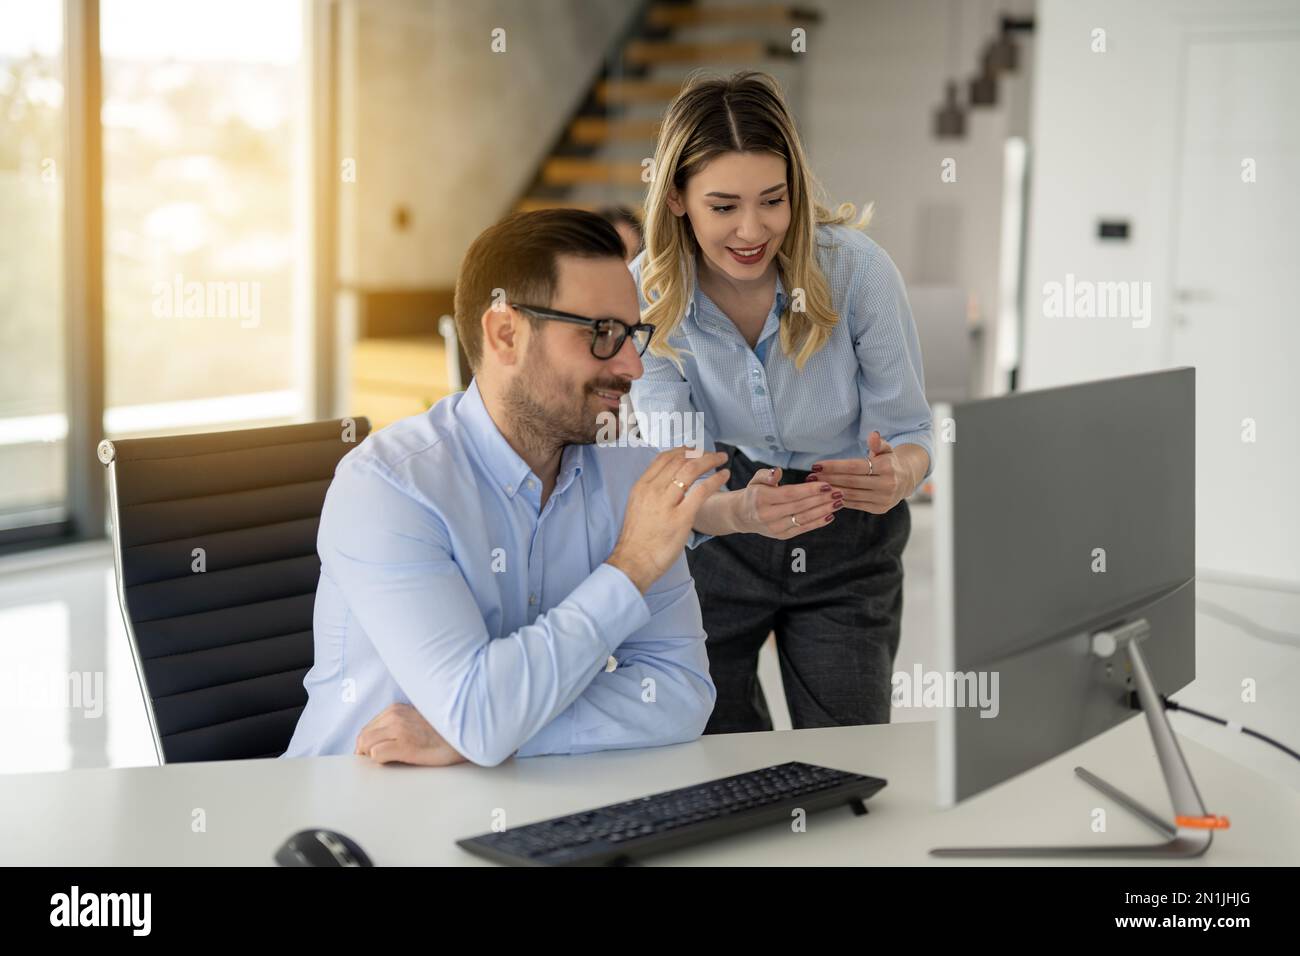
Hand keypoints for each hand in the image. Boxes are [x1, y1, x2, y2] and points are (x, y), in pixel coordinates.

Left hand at [354, 703, 467, 766]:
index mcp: (397, 709)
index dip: (369, 742)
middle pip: (363, 736)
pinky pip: (376, 755)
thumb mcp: (416, 719)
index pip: (368, 727)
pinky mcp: (405, 745)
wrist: (464, 734)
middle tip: (377, 760)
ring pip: (366, 745)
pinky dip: (381, 760)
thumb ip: (398, 723)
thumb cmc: (441, 732)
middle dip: (365, 750)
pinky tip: (396, 761)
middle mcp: (395, 716)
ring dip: (372, 755)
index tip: (374, 751)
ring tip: (387, 760)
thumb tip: (379, 740)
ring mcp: (399, 730)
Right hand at [608, 448, 730, 591]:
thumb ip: (652, 492)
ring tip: (721, 459)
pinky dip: (716, 479)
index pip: (663, 458)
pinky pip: (702, 491)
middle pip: (680, 461)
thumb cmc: (638, 538)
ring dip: (710, 460)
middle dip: (699, 453)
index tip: (693, 448)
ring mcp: (667, 503)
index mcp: (642, 486)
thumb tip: (669, 482)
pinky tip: (724, 475)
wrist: (633, 561)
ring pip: (691, 470)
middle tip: (712, 454)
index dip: (682, 450)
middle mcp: (653, 490)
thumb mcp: (638, 507)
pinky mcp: (681, 518)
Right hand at [731, 465, 841, 537]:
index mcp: (761, 499)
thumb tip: (777, 472)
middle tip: (839, 492)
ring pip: (803, 519)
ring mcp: (775, 528)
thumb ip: (766, 474)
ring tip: (838, 502)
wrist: (743, 515)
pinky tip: (830, 515)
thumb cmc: (754, 493)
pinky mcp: (781, 536)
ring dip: (823, 511)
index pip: (790, 494)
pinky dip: (817, 522)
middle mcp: (767, 515)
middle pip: (799, 507)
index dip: (809, 490)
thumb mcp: (756, 479)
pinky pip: (802, 529)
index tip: (827, 484)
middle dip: (821, 499)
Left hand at [807, 431, 913, 514]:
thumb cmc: (889, 461)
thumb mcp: (886, 449)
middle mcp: (887, 485)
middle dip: (828, 478)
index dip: (834, 466)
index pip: (854, 467)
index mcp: (887, 468)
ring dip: (830, 490)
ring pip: (851, 495)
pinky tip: (826, 494)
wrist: (906, 481)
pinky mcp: (879, 509)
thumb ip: (878, 443)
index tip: (816, 465)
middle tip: (810, 476)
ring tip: (814, 485)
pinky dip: (839, 500)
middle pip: (850, 482)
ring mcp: (883, 499)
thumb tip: (873, 434)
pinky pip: (855, 504)